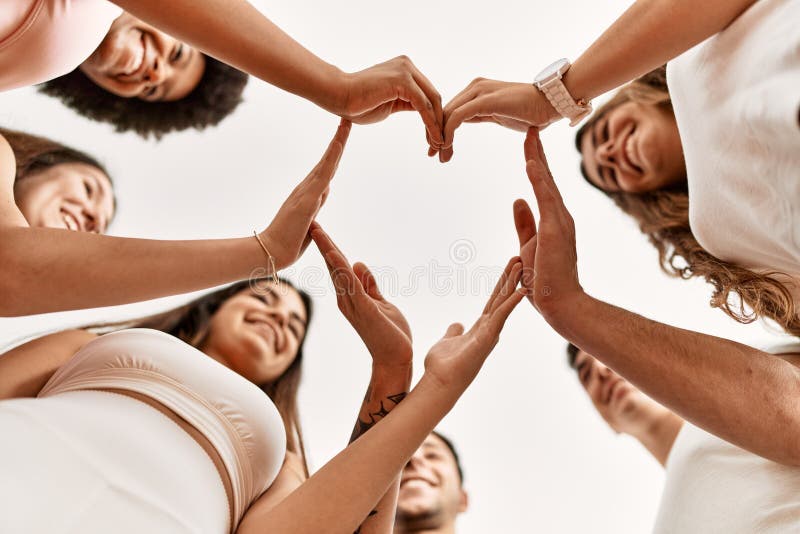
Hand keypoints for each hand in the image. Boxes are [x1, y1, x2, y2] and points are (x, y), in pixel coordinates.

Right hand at [261, 120, 349, 268]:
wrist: (272, 252)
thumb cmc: (288, 242)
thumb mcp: (308, 224)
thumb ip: (314, 210)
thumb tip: (320, 198)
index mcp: (309, 194)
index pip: (326, 170)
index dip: (334, 153)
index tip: (342, 138)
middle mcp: (307, 188)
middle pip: (328, 160)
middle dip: (338, 140)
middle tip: (347, 120)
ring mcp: (307, 191)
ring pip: (327, 163)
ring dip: (337, 143)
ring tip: (346, 124)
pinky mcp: (307, 198)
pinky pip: (323, 174)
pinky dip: (331, 158)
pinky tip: (338, 144)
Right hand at [310, 223, 411, 368]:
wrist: (395, 359)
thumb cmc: (390, 334)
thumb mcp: (380, 303)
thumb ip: (369, 285)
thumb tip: (358, 263)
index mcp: (351, 297)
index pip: (338, 267)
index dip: (330, 248)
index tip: (319, 230)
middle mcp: (347, 299)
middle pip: (333, 266)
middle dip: (323, 244)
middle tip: (311, 223)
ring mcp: (353, 304)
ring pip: (338, 271)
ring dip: (328, 250)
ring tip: (318, 231)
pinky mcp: (363, 309)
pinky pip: (350, 284)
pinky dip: (341, 268)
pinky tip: (334, 254)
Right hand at [335, 56, 443, 154]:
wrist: (338, 96)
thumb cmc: (358, 104)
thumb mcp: (391, 103)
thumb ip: (407, 103)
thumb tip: (423, 111)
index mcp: (405, 69)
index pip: (427, 94)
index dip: (434, 117)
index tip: (435, 137)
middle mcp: (407, 66)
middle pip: (433, 96)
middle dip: (439, 122)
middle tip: (441, 144)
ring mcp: (406, 70)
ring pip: (431, 100)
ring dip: (437, 125)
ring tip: (438, 145)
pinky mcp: (403, 80)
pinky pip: (423, 105)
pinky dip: (430, 123)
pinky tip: (432, 137)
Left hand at [423, 257, 523, 390]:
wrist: (439, 383)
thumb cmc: (443, 366)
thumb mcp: (447, 341)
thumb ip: (454, 332)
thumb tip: (457, 324)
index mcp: (481, 329)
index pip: (494, 301)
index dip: (502, 284)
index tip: (511, 267)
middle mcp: (489, 331)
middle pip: (502, 299)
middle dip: (511, 279)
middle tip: (520, 259)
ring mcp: (490, 335)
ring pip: (504, 304)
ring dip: (513, 285)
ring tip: (521, 266)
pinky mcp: (486, 340)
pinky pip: (500, 317)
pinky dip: (510, 304)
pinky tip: (519, 292)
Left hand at [439, 78, 559, 161]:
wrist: (551, 104)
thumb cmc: (530, 112)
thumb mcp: (498, 114)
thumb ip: (480, 115)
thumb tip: (465, 121)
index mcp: (476, 90)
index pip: (450, 109)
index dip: (439, 129)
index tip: (436, 149)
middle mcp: (475, 87)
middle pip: (445, 111)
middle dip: (435, 135)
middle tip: (432, 155)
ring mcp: (479, 91)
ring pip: (448, 114)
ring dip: (440, 137)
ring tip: (440, 156)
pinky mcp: (485, 100)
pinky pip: (458, 117)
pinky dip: (449, 132)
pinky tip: (447, 146)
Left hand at [513, 128, 582, 318]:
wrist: (560, 304)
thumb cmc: (545, 280)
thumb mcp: (529, 246)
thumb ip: (525, 223)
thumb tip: (518, 199)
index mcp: (553, 219)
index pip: (542, 185)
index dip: (535, 162)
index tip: (528, 141)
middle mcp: (560, 216)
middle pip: (546, 177)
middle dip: (537, 152)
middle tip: (529, 126)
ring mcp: (560, 221)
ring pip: (546, 183)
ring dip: (537, 158)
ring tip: (529, 135)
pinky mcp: (555, 229)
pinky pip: (545, 199)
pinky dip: (538, 179)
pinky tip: (530, 162)